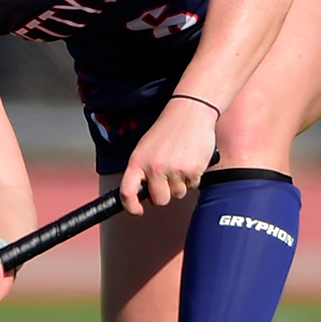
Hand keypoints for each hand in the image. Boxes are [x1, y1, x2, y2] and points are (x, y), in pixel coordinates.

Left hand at [119, 95, 218, 214]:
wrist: (190, 111)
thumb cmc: (168, 129)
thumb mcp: (146, 147)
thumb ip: (143, 171)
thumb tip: (147, 197)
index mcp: (137, 161)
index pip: (127, 192)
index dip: (131, 206)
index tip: (137, 210)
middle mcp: (154, 168)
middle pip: (159, 200)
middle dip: (164, 194)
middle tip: (169, 178)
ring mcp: (173, 170)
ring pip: (177, 194)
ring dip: (181, 184)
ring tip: (180, 161)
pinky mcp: (192, 171)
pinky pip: (193, 186)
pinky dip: (193, 177)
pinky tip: (191, 159)